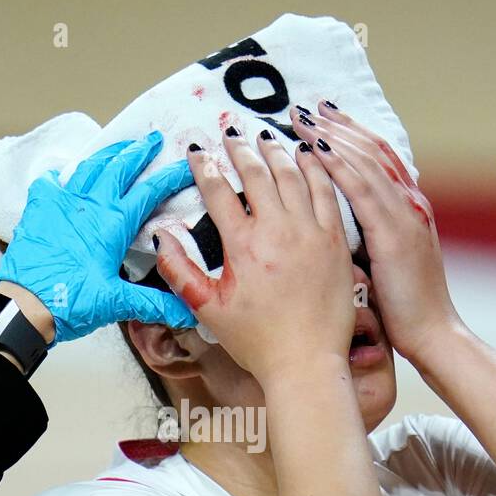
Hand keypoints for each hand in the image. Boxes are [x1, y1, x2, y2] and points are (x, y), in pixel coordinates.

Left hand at [0, 131, 196, 343]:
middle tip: (153, 139)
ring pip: (89, 167)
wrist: (24, 306)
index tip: (187, 165)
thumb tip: (185, 313)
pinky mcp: (39, 209)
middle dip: (139, 151)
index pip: (150, 191)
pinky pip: (51, 181)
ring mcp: (62, 203)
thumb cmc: (70, 302)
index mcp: (113, 223)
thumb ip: (154, 304)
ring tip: (119, 147)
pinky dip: (61, 173)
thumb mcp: (117, 303)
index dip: (171, 176)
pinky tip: (65, 173)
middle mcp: (90, 205)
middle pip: (120, 167)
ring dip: (107, 154)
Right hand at [152, 129, 356, 380]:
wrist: (306, 363)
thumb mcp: (208, 309)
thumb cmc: (257, 341)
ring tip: (266, 136)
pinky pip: (326, 193)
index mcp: (244, 246)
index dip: (205, 166)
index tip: (197, 150)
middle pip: (256, 174)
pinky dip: (315, 170)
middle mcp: (278, 232)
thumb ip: (180, 270)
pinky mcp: (335, 242)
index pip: (218, 192)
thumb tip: (159, 237)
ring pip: (293, 176)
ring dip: (276, 152)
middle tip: (231, 132)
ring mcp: (311, 234)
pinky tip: (307, 158)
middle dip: (240, 148)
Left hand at [289, 101, 461, 365]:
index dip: (349, 135)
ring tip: (302, 119)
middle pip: (369, 151)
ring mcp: (404, 216)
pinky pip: (362, 191)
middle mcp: (408, 203)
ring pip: (364, 162)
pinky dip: (338, 166)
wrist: (434, 334)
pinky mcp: (395, 234)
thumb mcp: (385, 264)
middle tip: (305, 106)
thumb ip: (367, 239)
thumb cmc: (405, 309)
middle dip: (336, 127)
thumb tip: (335, 230)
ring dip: (331, 137)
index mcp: (406, 209)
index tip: (322, 118)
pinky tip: (315, 151)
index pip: (376, 160)